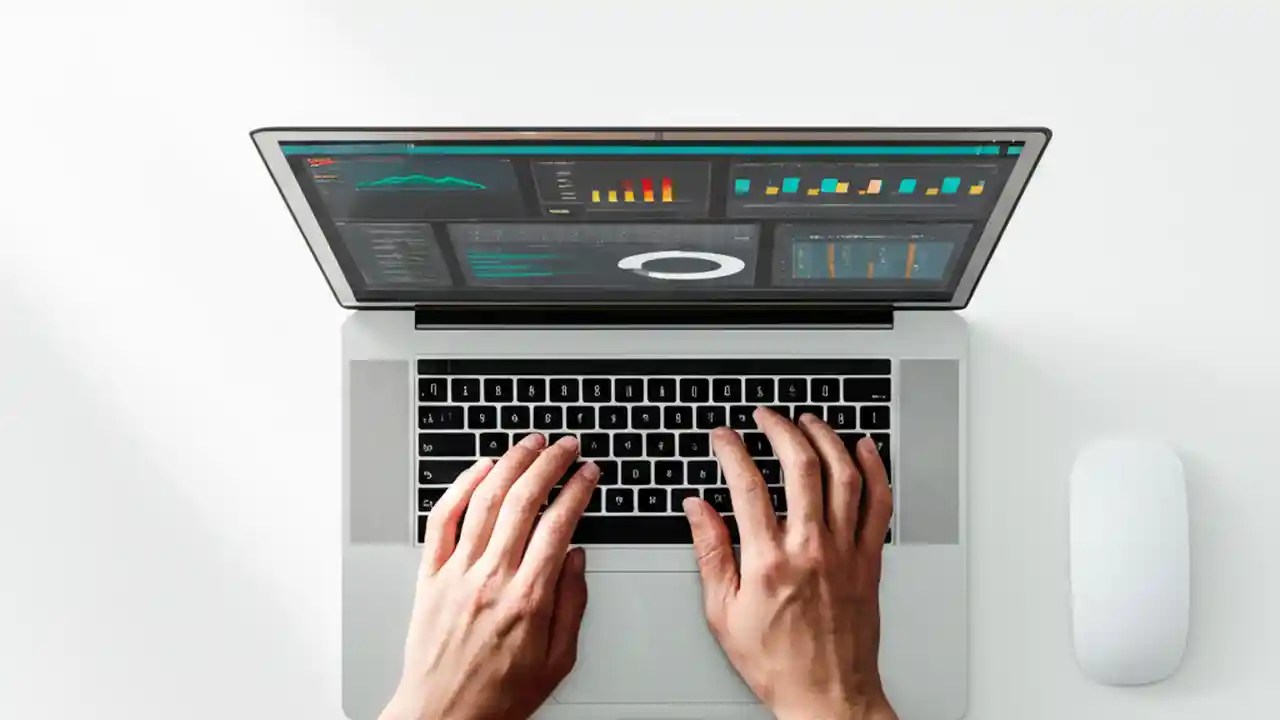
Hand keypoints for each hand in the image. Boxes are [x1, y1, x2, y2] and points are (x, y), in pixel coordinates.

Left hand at [380, 434, 598, 719]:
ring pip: (485, 500)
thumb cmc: (499, 696)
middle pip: (524, 500)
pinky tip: (480, 469)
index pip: (559, 524)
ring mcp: (457, 573)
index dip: (578, 490)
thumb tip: (577, 557)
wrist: (442, 717)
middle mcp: (491, 578)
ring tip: (530, 444)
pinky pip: (442, 519)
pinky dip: (460, 486)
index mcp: (528, 598)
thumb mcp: (558, 660)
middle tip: (566, 446)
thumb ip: (572, 604)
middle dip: (550, 464)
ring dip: (511, 463)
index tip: (589, 473)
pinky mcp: (430, 576)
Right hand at [683, 408, 896, 719]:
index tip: (724, 437)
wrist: (827, 696)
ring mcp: (845, 552)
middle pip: (800, 467)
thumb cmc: (776, 662)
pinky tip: (863, 449)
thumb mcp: (723, 612)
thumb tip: (698, 509)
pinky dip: (874, 470)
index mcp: (769, 562)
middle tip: (766, 416)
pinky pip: (879, 504)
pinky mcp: (869, 560)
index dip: (732, 450)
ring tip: (808, 421)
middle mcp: (811, 549)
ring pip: (843, 476)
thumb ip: (710, 553)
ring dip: (825, 438)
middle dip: (780, 429)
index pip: (747, 485)